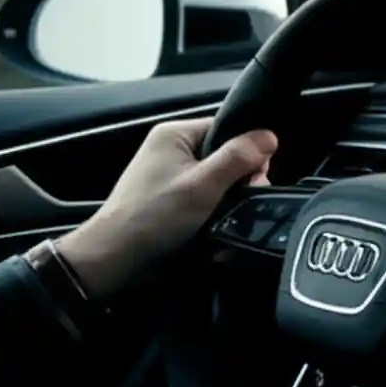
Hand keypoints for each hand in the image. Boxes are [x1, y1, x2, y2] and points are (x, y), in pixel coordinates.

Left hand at [55, 118, 276, 298]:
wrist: (115, 257)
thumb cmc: (155, 216)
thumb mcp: (203, 185)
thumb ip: (238, 157)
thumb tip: (270, 136)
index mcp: (175, 133)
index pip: (227, 129)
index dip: (248, 152)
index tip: (254, 180)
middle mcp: (171, 148)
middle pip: (224, 154)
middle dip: (239, 178)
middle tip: (239, 202)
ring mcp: (168, 172)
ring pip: (216, 177)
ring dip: (226, 196)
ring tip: (225, 217)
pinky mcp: (168, 195)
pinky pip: (203, 193)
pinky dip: (212, 207)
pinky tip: (214, 222)